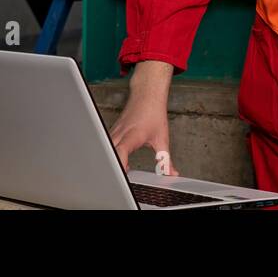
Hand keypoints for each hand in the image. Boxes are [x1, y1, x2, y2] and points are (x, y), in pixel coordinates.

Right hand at [109, 60, 178, 175]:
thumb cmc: (153, 112)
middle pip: (109, 154)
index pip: (120, 153)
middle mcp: (120, 134)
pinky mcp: (113, 132)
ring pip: (106, 150)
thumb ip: (166, 159)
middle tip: (121, 181)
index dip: (119, 166)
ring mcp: (114, 132)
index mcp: (132, 136)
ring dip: (112, 162)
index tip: (122, 178)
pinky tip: (121, 162)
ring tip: (122, 174)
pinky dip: (112, 155)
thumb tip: (171, 173)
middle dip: (113, 169)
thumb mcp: (162, 139)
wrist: (147, 94)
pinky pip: (108, 146)